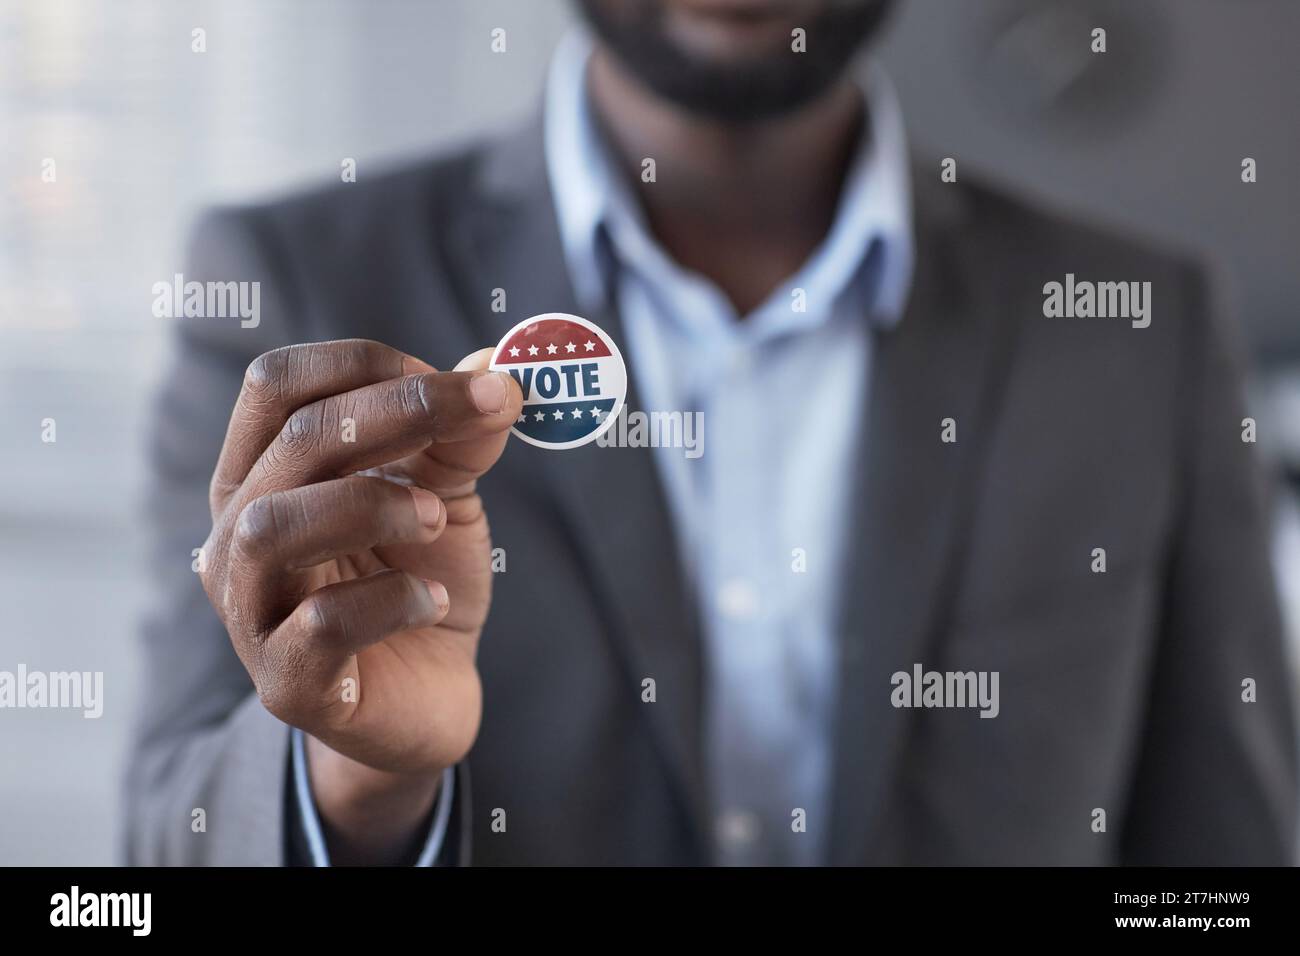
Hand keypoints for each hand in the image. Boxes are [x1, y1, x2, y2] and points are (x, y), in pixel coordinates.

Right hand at [198, 338, 520, 861]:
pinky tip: (435, 600)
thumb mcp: (445, 497)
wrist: (430, 695)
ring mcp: (251, 611)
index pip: (279, 384)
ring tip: (434, 516)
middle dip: (400, 411)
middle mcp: (237, 532)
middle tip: (488, 408)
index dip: (367, 364)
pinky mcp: (287, 683)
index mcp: (264, 472)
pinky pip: (321, 625)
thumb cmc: (420, 578)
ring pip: (273, 527)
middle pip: (292, 441)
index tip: (458, 381)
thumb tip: (496, 366)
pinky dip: (391, 599)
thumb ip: (460, 438)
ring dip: (370, 503)